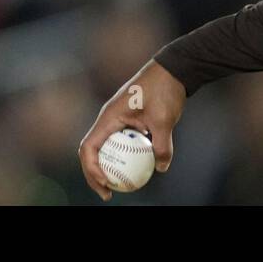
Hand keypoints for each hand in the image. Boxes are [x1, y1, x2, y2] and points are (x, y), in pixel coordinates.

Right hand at [78, 59, 185, 200]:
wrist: (174, 68)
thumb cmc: (165, 90)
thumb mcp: (164, 120)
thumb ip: (161, 145)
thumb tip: (161, 168)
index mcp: (108, 117)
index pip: (88, 147)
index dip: (91, 169)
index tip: (106, 183)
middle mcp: (108, 118)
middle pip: (92, 151)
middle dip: (96, 175)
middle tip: (108, 193)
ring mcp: (117, 118)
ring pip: (106, 147)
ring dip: (109, 167)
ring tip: (119, 186)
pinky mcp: (128, 118)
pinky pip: (120, 142)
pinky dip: (124, 156)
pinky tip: (138, 168)